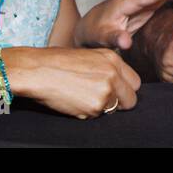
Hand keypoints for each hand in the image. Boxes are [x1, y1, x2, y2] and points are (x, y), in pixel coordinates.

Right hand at [6, 46, 141, 119]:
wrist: (37, 70)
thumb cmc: (57, 62)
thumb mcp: (89, 56)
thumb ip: (107, 68)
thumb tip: (118, 83)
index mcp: (113, 59)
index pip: (135, 82)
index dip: (125, 90)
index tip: (116, 93)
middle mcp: (113, 74)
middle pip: (131, 99)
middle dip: (120, 103)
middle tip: (102, 102)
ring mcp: (105, 91)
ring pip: (114, 110)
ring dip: (101, 108)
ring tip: (82, 98)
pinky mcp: (94, 106)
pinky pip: (96, 116)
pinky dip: (86, 113)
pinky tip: (73, 102)